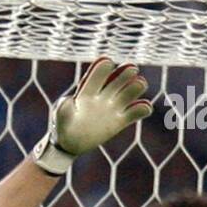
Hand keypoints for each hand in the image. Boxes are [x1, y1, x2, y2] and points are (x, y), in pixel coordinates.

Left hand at [33, 57, 151, 175]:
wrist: (70, 144)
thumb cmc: (62, 127)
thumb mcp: (59, 117)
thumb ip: (63, 108)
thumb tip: (68, 101)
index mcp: (87, 91)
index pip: (96, 76)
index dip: (101, 68)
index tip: (107, 62)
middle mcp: (102, 96)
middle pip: (116, 80)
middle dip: (124, 73)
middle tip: (131, 68)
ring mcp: (112, 108)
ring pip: (127, 93)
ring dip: (135, 87)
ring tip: (140, 83)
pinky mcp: (119, 121)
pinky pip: (133, 114)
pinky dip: (141, 109)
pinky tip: (146, 107)